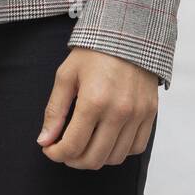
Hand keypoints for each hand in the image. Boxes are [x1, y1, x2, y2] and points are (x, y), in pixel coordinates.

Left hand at [37, 47, 157, 169]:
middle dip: (73, 160)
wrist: (128, 34)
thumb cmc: (93, 52)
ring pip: (115, 158)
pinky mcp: (150, 114)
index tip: (50, 149)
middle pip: (93, 158)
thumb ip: (54, 110)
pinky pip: (136, 148)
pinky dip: (119, 151)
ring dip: (96, 158)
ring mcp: (137, 115)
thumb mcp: (66, 75)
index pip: (72, 146)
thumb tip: (45, 141)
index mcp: (94, 101)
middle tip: (65, 150)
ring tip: (84, 145)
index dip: (56, 153)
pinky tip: (107, 140)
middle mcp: (119, 112)